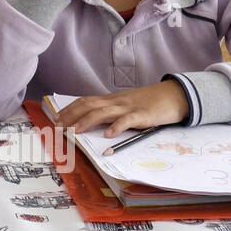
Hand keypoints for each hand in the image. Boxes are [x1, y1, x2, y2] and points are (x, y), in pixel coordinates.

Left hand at [54, 80, 189, 142]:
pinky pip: (127, 120)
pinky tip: (108, 135)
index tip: (56, 118)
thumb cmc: (149, 103)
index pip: (85, 101)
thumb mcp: (126, 105)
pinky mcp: (142, 115)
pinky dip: (117, 127)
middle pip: (89, 105)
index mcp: (111, 100)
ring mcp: (129, 107)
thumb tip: (94, 122)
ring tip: (75, 131)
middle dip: (71, 115)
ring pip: (103, 112)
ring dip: (87, 121)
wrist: (173, 95)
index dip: (69, 109)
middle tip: (58, 126)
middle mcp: (116, 102)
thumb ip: (111, 112)